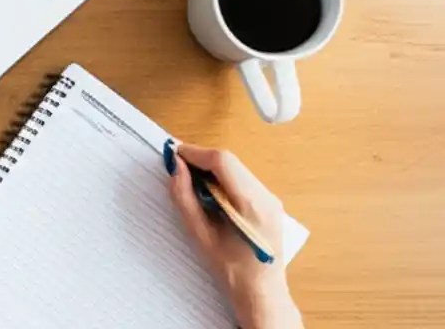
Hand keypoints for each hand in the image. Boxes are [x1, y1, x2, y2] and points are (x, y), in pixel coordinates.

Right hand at [169, 144, 302, 328]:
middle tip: (177, 169)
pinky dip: (222, 179)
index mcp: (252, 205)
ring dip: (211, 169)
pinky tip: (209, 194)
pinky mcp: (269, 202)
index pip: (222, 161)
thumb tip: (175, 168)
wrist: (261, 292)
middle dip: (201, 160)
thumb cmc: (231, 270)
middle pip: (230, 161)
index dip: (195, 153)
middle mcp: (266, 195)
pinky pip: (242, 179)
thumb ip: (185, 198)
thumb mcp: (201, 235)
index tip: (173, 155)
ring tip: (191, 183)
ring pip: (236, 168)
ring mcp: (271, 198)